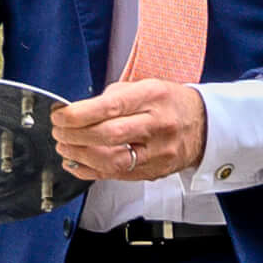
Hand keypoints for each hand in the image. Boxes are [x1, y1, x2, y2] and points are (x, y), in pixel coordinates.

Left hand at [54, 80, 206, 183]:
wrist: (203, 126)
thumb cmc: (169, 103)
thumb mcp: (146, 86)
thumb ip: (113, 97)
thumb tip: (76, 111)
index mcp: (154, 97)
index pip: (111, 107)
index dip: (79, 114)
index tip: (60, 115)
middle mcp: (158, 125)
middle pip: (109, 135)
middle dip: (75, 135)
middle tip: (58, 132)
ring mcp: (158, 152)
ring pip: (112, 160)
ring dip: (80, 155)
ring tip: (64, 147)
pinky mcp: (154, 172)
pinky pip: (117, 176)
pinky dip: (90, 171)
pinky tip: (76, 163)